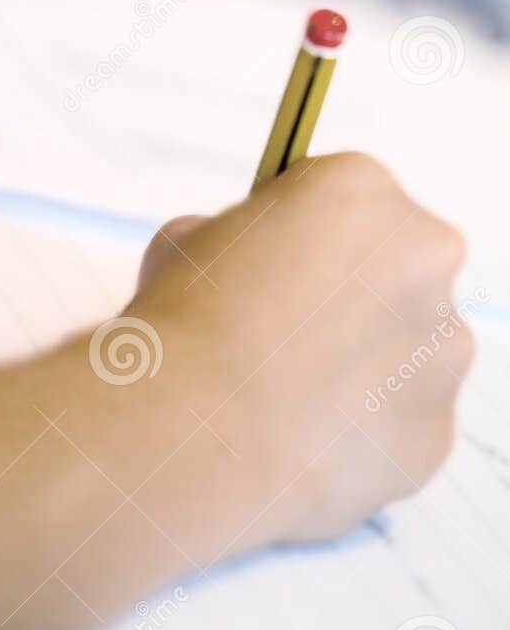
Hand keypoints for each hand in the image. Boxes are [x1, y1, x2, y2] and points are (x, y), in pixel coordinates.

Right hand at [130, 152, 472, 555]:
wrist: (198, 430)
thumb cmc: (184, 319)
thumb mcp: (189, 238)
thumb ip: (240, 237)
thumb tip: (251, 264)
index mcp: (364, 187)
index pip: (344, 196)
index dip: (302, 230)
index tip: (274, 260)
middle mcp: (426, 255)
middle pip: (394, 266)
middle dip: (352, 293)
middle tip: (285, 330)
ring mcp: (444, 349)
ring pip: (407, 352)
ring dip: (364, 364)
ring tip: (287, 395)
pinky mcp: (438, 431)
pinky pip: (401, 426)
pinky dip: (361, 434)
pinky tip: (301, 441)